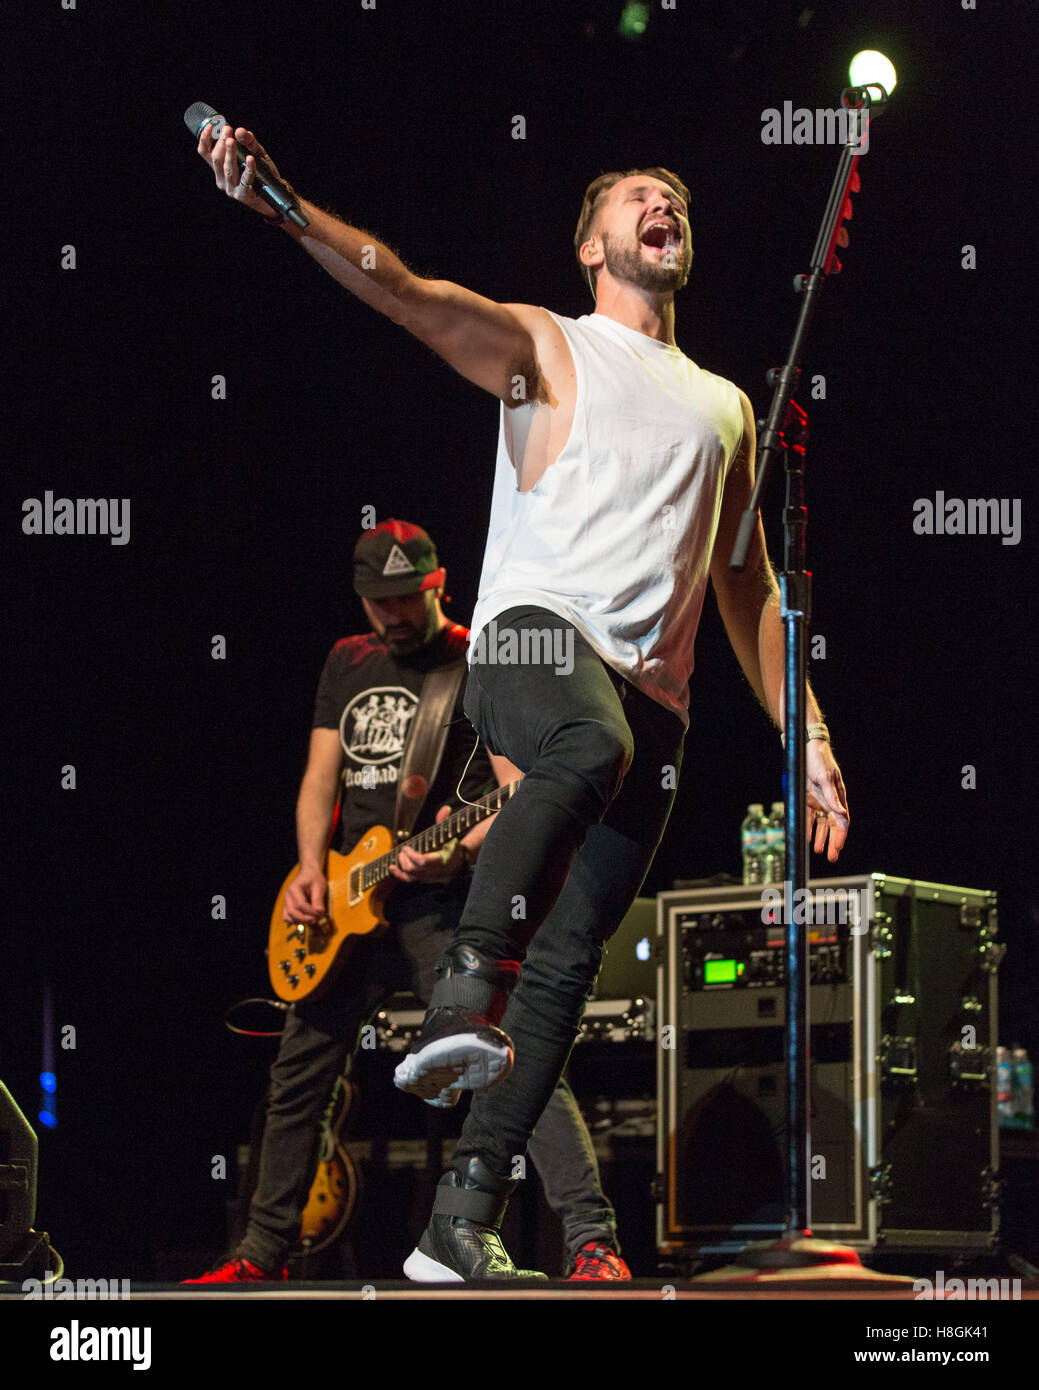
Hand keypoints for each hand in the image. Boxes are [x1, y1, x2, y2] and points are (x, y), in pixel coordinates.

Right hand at [197, 121, 282, 218]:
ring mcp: (231, 188)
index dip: (204, 139)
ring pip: (227, 168)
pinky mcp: (242, 194)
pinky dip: (248, 168)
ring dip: (229, 153)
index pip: (206, 153)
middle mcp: (222, 179)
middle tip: (227, 130)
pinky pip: (245, 179)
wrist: (273, 196)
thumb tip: (239, 131)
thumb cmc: (261, 174)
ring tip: (232, 141)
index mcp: (220, 168)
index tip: (209, 126)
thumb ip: (248, 141)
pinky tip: (250, 159)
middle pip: (216, 159)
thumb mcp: (255, 153)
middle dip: (220, 143)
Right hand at [283, 865, 327, 923]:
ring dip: (300, 921)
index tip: (321, 913)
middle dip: (305, 918)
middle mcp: (288, 896)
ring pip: (288, 917)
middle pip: (292, 912)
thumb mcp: (319, 886)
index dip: (311, 911)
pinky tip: (306, 919)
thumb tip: (319, 912)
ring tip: (312, 919)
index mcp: (294, 888)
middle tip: (316, 919)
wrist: (309, 873)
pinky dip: (296, 921)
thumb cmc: (314, 878)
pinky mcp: (288, 906)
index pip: (300, 904)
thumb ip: (318, 899)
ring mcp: (286, 901)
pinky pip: (288, 917)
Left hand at [391, 806, 466, 883]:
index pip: (422, 861)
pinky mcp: (422, 879)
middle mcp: (433, 870)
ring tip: (402, 853)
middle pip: (413, 869)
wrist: (457, 863)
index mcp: (440, 859)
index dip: (411, 855)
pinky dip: (398, 874)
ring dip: (402, 864)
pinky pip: (408, 880)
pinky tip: (392, 867)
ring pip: (410, 875)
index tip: (406, 847)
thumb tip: (445, 808)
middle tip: (404, 849)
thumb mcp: (448, 833)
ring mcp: (427, 876)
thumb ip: (444, 821)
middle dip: (405, 858)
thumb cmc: (451, 846)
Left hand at [805, 738, 849, 862]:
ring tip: (818, 850)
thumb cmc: (819, 759)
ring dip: (820, 837)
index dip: (840, 835)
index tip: (838, 848)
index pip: (842, 821)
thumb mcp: (824, 778)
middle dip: (832, 842)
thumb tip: (841, 812)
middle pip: (833, 826)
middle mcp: (829, 801)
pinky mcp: (808, 798)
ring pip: (821, 824)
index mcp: (838, 796)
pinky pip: (809, 817)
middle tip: (831, 857)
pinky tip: (807, 837)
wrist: (805, 746)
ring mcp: (818, 800)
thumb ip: (832, 796)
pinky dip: (808, 827)